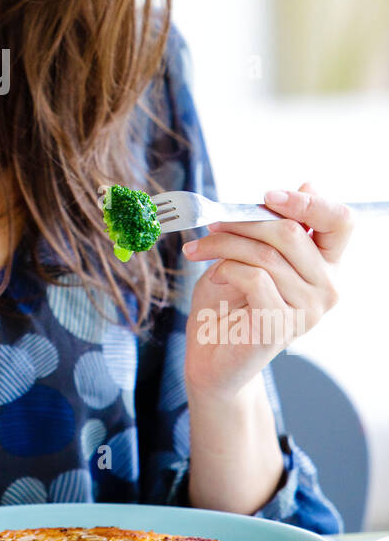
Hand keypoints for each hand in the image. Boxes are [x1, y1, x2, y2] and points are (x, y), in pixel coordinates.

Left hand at [182, 181, 353, 401]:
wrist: (211, 356)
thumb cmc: (230, 300)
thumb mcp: (253, 252)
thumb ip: (279, 225)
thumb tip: (309, 184)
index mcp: (326, 264)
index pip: (342, 222)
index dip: (310, 202)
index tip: (268, 196)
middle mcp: (327, 288)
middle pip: (291, 232)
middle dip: (243, 221)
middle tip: (212, 223)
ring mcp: (308, 310)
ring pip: (265, 254)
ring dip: (223, 244)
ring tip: (199, 250)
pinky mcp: (280, 325)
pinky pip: (254, 277)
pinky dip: (226, 269)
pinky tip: (214, 278)